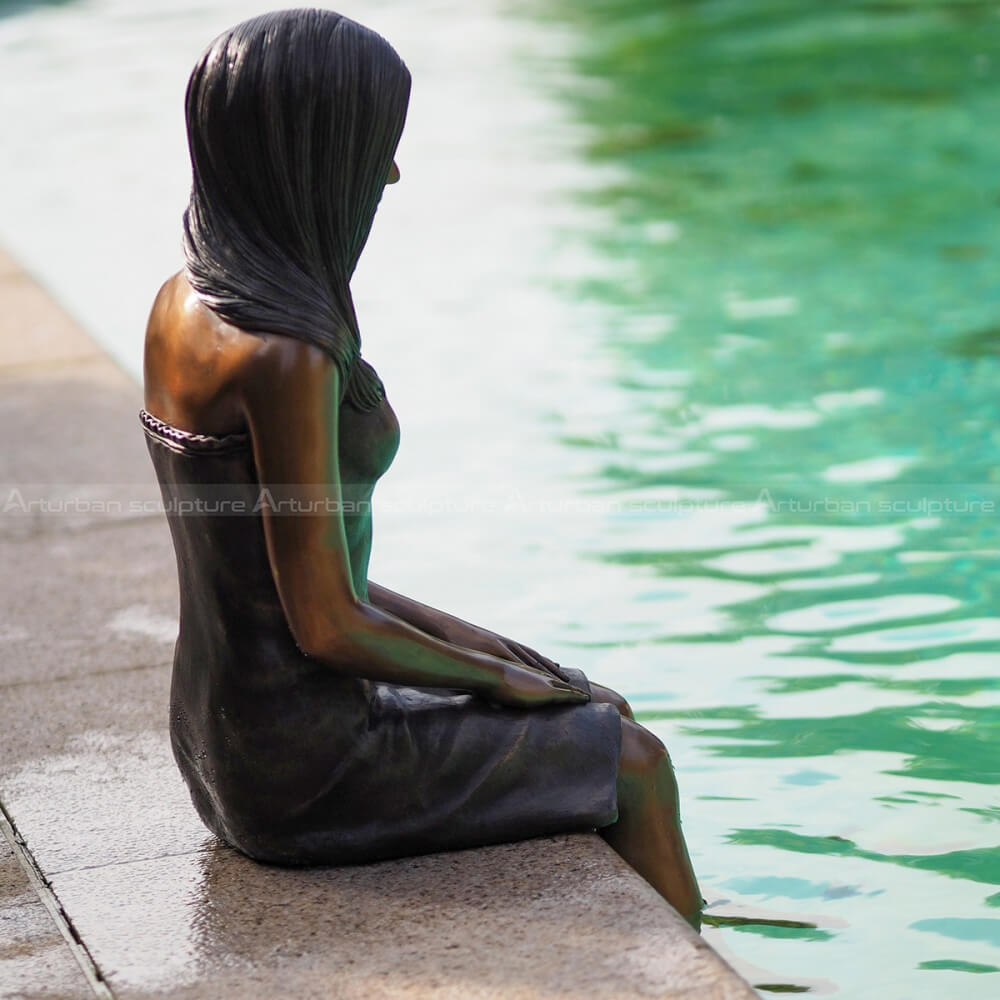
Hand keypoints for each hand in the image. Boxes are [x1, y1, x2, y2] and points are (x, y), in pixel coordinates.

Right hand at [441, 620, 570, 681]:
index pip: (528, 656)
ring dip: (545, 668)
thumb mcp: (473, 656)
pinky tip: (536, 674)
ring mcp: (500, 643)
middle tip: (568, 680)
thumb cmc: (455, 643)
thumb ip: (483, 666)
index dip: (544, 664)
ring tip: (561, 679)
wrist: (443, 627)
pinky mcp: (494, 645)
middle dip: (551, 669)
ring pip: (528, 657)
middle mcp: (505, 643)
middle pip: (534, 657)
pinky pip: (512, 658)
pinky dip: (525, 666)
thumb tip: (486, 683)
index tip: (558, 672)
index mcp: (502, 645)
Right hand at [482, 661, 589, 709]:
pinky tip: (587, 700)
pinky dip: (578, 697)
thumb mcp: (494, 690)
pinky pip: (568, 695)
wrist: (490, 673)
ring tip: (588, 698)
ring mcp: (544, 683)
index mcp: (528, 677)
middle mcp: (538, 677)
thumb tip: (492, 706)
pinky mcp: (547, 692)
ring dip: (577, 693)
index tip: (562, 689)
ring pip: (566, 688)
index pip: (545, 681)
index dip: (554, 686)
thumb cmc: (488, 682)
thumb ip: (498, 698)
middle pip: (559, 683)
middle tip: (581, 695)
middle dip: (570, 688)